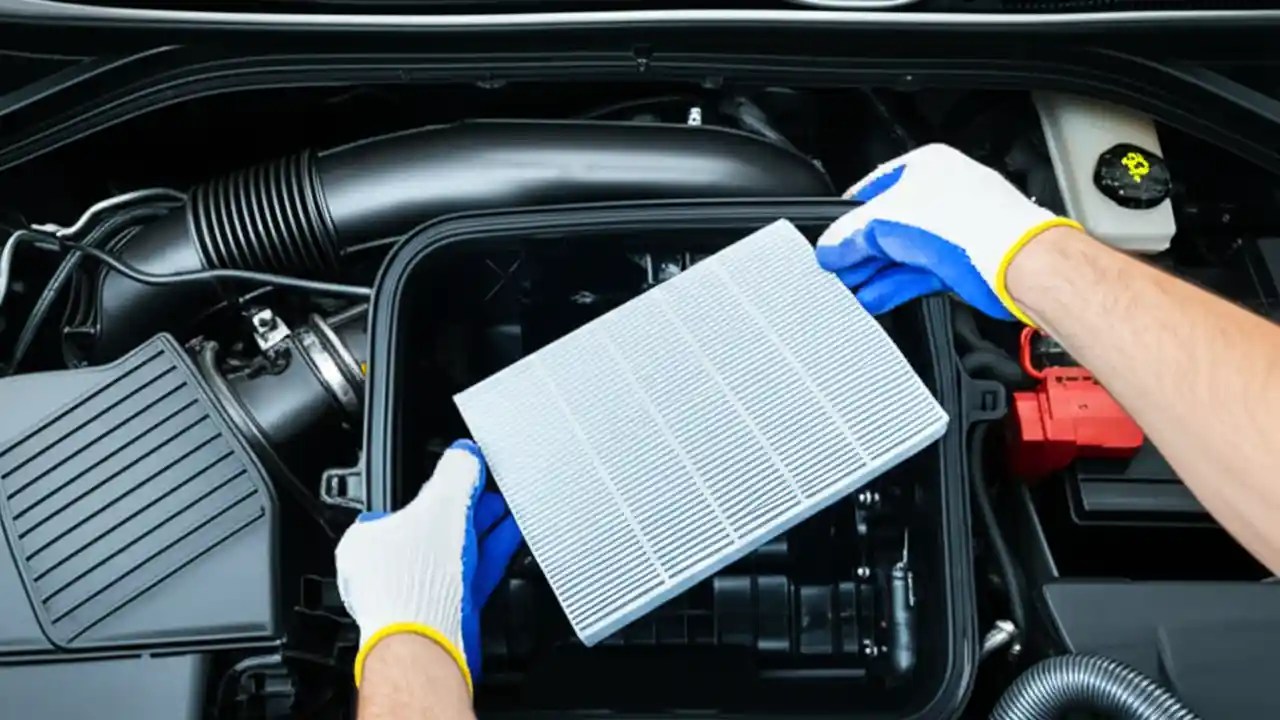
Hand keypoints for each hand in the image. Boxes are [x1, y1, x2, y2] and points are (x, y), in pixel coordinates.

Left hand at [336, 439, 522, 693]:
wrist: (427, 644)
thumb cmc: (413, 584)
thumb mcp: (439, 505)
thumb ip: (456, 474)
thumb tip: (467, 454)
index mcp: (366, 541)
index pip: (404, 502)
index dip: (438, 488)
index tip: (464, 476)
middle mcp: (386, 570)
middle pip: (433, 528)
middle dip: (468, 508)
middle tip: (491, 490)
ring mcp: (416, 593)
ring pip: (455, 552)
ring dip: (483, 529)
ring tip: (507, 509)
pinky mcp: (444, 611)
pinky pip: (471, 573)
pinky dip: (491, 553)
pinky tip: (510, 537)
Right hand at [815, 143, 1080, 323]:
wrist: (1019, 262)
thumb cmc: (968, 225)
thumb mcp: (886, 223)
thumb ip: (850, 236)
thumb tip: (830, 249)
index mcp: (927, 166)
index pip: (872, 189)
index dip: (848, 218)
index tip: (831, 243)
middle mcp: (944, 192)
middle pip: (888, 224)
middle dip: (861, 252)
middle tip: (837, 272)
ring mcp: (956, 227)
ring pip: (904, 251)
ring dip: (875, 272)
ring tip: (850, 290)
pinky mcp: (965, 260)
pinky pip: (920, 271)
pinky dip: (896, 284)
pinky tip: (876, 297)